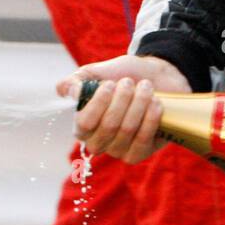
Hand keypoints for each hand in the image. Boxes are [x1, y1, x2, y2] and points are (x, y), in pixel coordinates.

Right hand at [54, 55, 190, 164]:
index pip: (84, 124)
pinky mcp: (140, 152)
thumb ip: (79, 80)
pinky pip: (143, 140)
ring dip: (139, 103)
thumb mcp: (102, 71)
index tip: (110, 84)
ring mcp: (119, 150)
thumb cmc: (126, 75)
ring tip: (146, 87)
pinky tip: (156, 103)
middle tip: (130, 82)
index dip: (98, 103)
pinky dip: (151, 118)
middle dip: (123, 99)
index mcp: (83, 125)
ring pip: (127, 130)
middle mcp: (98, 142)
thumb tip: (65, 90)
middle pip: (109, 126)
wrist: (159, 77)